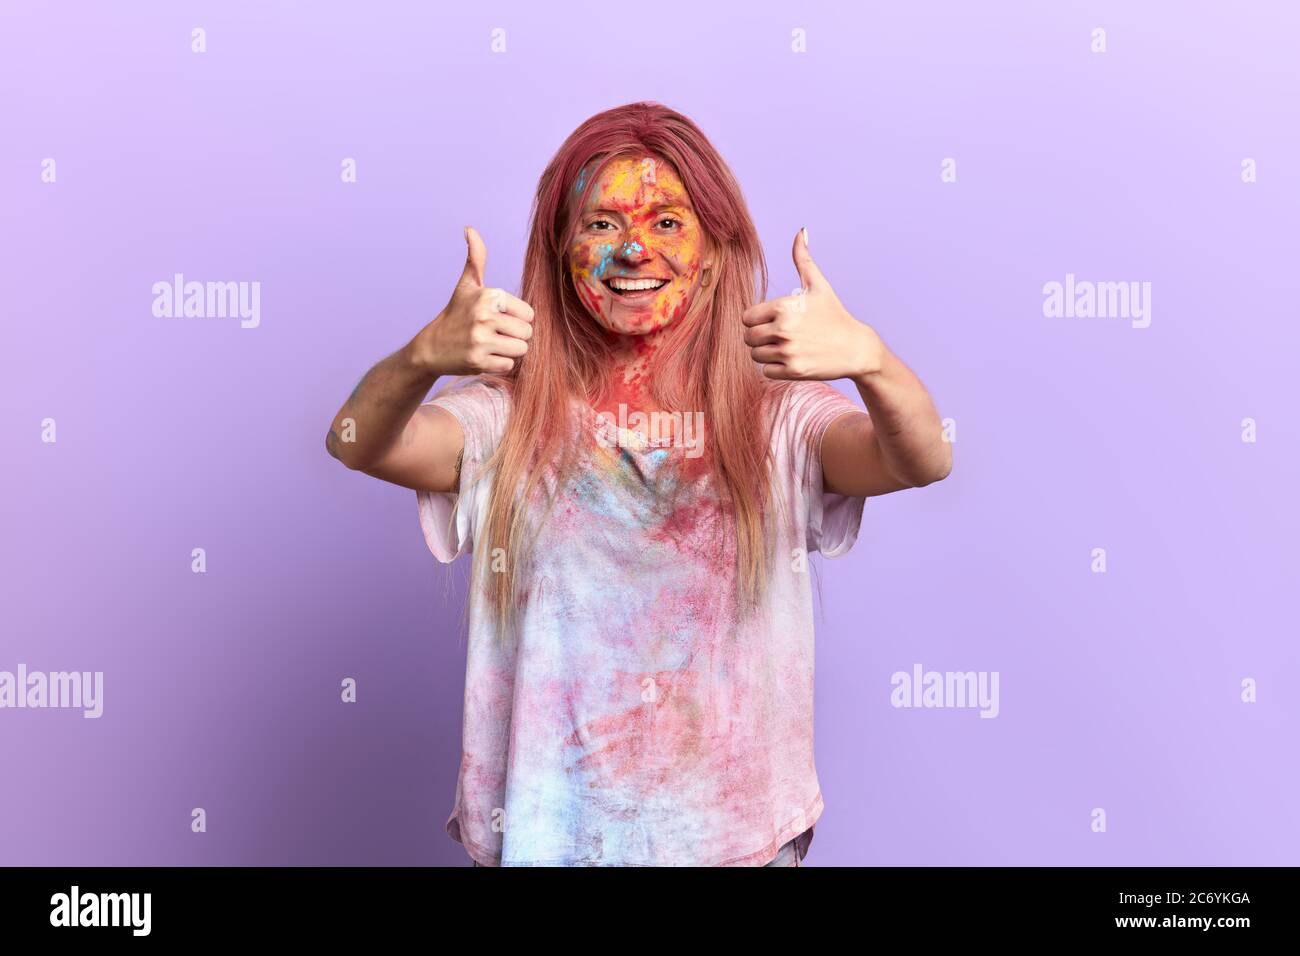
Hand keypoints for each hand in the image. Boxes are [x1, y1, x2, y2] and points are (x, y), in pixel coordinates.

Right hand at [408, 226, 534, 375]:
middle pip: (527, 333)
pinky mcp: (478, 362)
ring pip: (521, 350)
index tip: (498, 318)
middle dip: (515, 336)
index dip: (517, 318)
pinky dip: (500, 364)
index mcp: (488, 295)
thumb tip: (470, 229)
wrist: (431, 347)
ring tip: (491, 345)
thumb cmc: (456, 314)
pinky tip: (484, 357)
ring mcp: (480, 340)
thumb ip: (476, 258)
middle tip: (495, 334)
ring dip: (509, 351)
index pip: (529, 313)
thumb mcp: (467, 285)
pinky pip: (509, 365)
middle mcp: (484, 316)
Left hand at [741, 227, 883, 381]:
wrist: (856, 348)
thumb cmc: (834, 315)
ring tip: (786, 347)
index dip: (757, 320)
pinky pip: (766, 371)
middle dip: (759, 337)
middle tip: (778, 336)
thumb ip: (804, 259)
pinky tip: (792, 359)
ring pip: (756, 355)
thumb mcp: (819, 285)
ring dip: (766, 353)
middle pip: (748, 337)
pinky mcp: (793, 371)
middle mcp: (783, 328)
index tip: (773, 321)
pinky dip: (775, 368)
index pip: (747, 318)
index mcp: (784, 306)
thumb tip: (801, 231)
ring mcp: (788, 351)